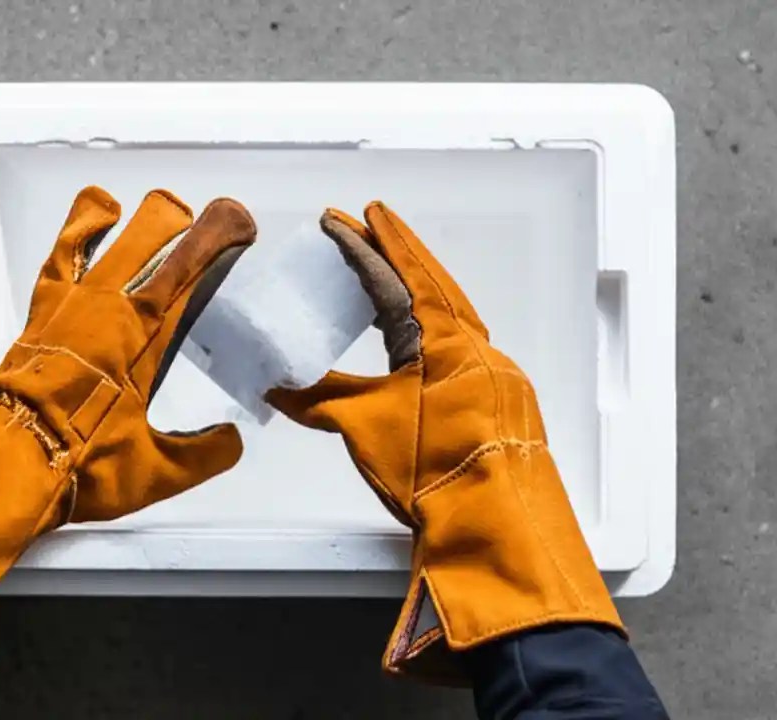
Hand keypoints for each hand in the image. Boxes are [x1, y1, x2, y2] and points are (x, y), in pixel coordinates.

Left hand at [0, 187, 255, 615]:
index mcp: (145, 335)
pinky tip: (95, 214)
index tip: (242, 223)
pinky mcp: (42, 312)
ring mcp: (72, 303)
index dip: (218, 237)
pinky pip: (62, 256)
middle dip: (187, 222)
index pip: (190, 270)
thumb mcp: (158, 472)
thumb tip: (233, 440)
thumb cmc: (84, 466)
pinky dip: (79, 230)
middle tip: (212, 226)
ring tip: (164, 209)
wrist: (8, 466)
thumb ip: (204, 454)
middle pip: (153, 239)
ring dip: (140, 221)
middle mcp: (110, 306)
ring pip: (108, 238)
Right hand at [267, 203, 620, 683]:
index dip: (363, 246)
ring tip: (394, 268)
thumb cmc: (435, 472)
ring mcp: (494, 374)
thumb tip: (275, 386)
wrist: (494, 528)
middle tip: (371, 221)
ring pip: (455, 312)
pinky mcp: (500, 402)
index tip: (340, 220)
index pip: (395, 279)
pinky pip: (466, 343)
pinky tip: (425, 337)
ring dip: (422, 285)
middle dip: (399, 250)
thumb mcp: (363, 427)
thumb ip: (318, 399)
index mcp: (441, 340)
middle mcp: (475, 348)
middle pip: (433, 283)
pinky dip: (440, 324)